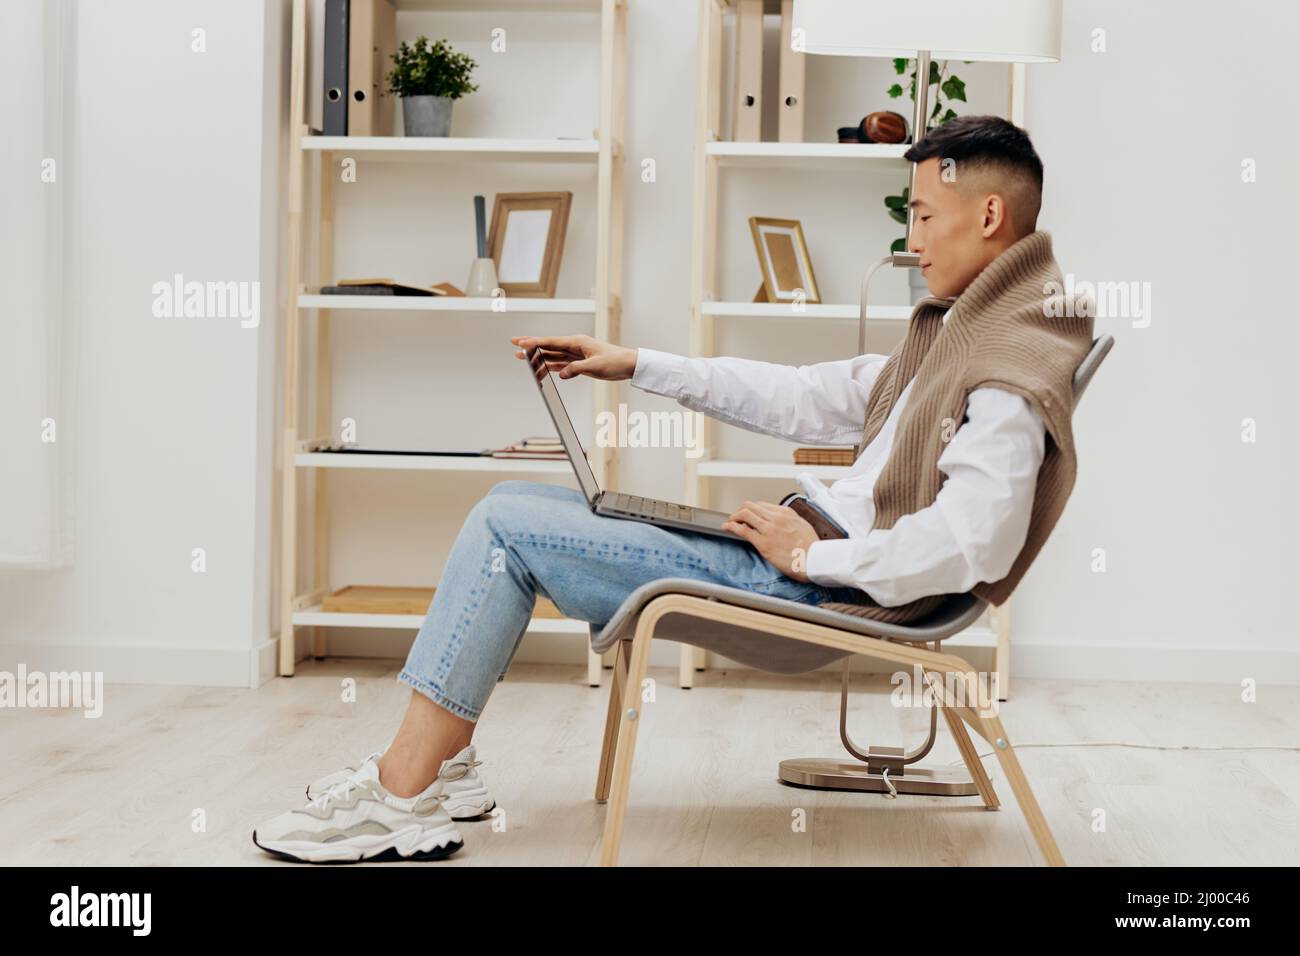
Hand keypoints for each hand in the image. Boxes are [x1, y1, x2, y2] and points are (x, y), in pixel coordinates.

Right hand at [511, 334, 637, 380]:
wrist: (629, 364)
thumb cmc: (616, 361)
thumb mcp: (595, 366)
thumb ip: (577, 369)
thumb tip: (562, 374)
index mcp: (577, 342)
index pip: (551, 342)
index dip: (533, 342)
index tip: (520, 342)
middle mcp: (575, 346)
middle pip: (549, 348)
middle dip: (532, 349)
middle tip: (516, 351)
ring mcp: (577, 354)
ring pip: (554, 356)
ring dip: (540, 360)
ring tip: (527, 364)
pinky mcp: (580, 363)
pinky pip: (562, 364)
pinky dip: (552, 367)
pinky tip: (544, 370)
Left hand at [723, 500, 819, 581]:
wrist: (815, 559)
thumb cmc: (812, 548)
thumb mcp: (802, 526)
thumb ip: (790, 522)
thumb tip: (781, 524)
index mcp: (786, 513)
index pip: (762, 505)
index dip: (752, 510)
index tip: (748, 515)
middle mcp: (776, 518)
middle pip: (751, 506)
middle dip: (740, 510)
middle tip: (736, 517)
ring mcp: (769, 529)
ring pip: (745, 513)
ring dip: (734, 517)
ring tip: (730, 522)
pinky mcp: (763, 542)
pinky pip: (742, 529)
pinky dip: (731, 526)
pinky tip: (727, 527)